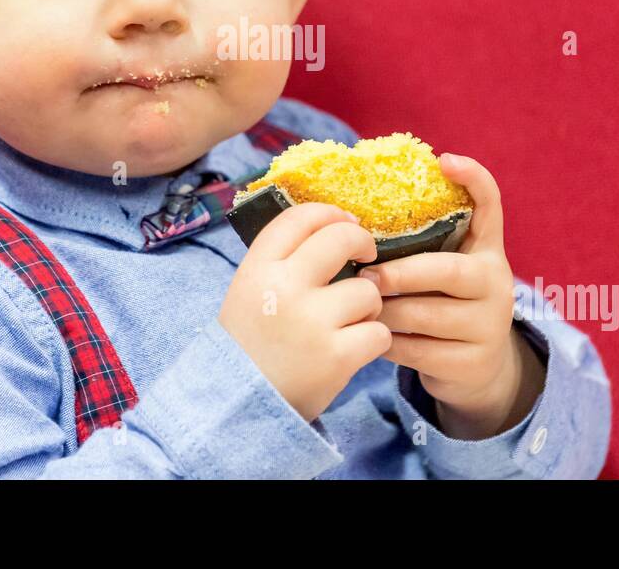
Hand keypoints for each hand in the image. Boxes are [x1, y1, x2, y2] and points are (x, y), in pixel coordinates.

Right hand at [219, 202, 390, 423]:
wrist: (239, 406)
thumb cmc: (251, 343)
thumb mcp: (250, 291)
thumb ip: (283, 261)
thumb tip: (336, 227)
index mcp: (258, 269)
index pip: (301, 217)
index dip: (330, 213)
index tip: (345, 222)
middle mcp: (284, 288)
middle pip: (342, 238)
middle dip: (362, 242)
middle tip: (366, 256)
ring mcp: (312, 322)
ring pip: (368, 289)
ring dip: (367, 304)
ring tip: (348, 320)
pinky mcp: (337, 356)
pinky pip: (379, 332)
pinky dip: (372, 340)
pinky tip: (353, 347)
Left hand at [362, 152, 544, 439]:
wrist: (479, 368)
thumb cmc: (445, 302)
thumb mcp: (443, 269)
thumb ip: (420, 243)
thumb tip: (356, 213)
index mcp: (488, 251)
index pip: (490, 205)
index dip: (473, 179)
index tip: (443, 160)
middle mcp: (497, 284)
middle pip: (446, 270)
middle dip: (400, 274)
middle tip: (367, 276)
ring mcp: (490, 326)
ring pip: (426, 315)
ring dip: (386, 312)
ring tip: (361, 307)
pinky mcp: (474, 363)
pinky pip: (419, 351)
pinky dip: (388, 343)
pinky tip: (373, 338)